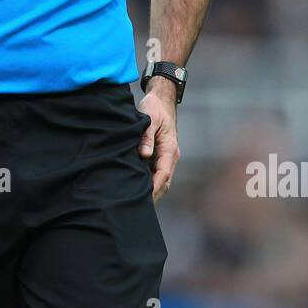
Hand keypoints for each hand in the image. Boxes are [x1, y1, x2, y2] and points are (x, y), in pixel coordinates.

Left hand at [138, 83, 180, 202]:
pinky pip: (157, 173)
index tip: (145, 196)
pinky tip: (137, 188)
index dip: (154, 186)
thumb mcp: (149, 119)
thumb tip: (145, 155)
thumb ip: (146, 137)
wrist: (160, 100)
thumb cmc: (154, 108)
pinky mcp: (161, 155)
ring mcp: (167, 156)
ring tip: (136, 202)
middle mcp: (171, 155)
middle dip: (153, 194)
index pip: (164, 173)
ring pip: (161, 179)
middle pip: (164, 180)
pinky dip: (150, 182)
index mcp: (170, 148)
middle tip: (138, 207)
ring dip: (152, 190)